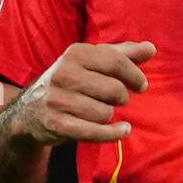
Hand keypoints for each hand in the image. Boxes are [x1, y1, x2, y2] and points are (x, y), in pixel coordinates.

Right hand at [11, 40, 155, 145]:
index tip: (141, 85)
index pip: (116, 62)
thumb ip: (123, 54)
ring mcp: (57, 99)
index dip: (135, 75)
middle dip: (121, 97)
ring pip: (105, 113)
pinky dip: (113, 134)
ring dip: (109, 115)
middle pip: (114, 89)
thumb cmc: (72, 82)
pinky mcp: (55, 123)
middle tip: (115, 99)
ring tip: (100, 111)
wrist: (31, 110)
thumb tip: (151, 48)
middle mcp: (64, 73)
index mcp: (75, 53)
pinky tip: (123, 130)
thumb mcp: (93, 62)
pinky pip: (94, 132)